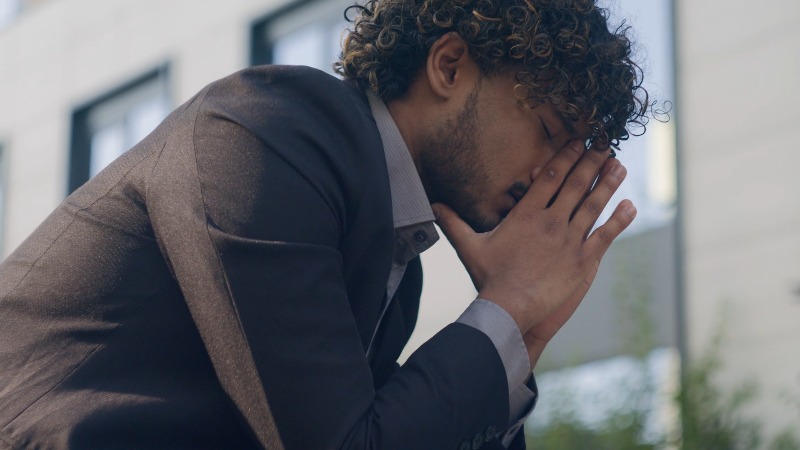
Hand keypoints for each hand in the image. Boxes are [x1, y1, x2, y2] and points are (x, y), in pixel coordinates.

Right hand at [433, 140, 635, 347]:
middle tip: (605, 142)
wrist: (509, 309)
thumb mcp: (469, 247)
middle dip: (592, 160)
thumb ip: (454, 223)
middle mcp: (550, 221)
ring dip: (609, 182)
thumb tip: (432, 207)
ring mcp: (569, 240)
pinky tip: (631, 205)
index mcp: (526, 214)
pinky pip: (605, 235)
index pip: (550, 176)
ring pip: (593, 205)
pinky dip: (619, 219)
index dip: (566, 156)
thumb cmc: (489, 279)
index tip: (578, 141)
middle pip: (576, 184)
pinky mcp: (583, 261)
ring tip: (620, 165)